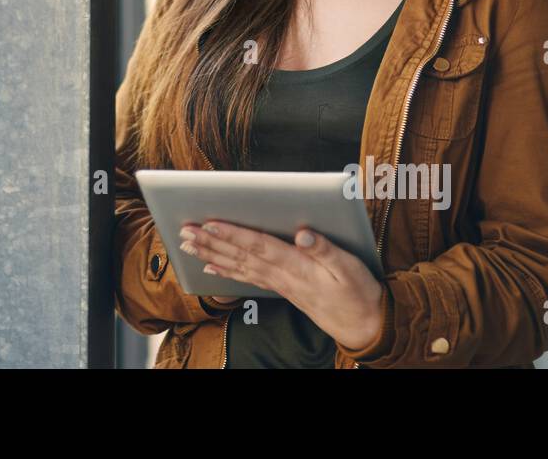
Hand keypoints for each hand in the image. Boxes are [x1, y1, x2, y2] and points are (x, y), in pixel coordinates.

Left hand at [178, 221, 384, 348]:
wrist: (363, 325)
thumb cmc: (357, 292)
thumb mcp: (350, 267)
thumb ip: (326, 249)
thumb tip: (303, 233)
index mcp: (297, 266)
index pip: (258, 246)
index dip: (233, 234)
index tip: (209, 223)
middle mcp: (282, 276)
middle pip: (240, 255)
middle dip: (211, 242)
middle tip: (184, 231)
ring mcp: (279, 284)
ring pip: (238, 267)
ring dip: (211, 254)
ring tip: (187, 245)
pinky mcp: (280, 288)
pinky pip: (247, 279)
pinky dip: (226, 272)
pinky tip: (210, 267)